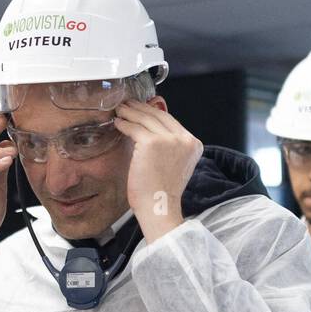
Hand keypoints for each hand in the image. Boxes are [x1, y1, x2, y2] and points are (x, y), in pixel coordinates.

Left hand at [112, 100, 201, 241]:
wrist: (159, 207)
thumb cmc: (161, 192)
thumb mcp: (174, 164)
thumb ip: (170, 147)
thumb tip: (151, 130)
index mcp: (193, 144)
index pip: (171, 121)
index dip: (154, 112)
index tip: (142, 108)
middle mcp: (184, 139)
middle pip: (159, 116)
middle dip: (141, 108)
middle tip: (128, 104)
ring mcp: (169, 140)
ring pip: (146, 119)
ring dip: (131, 113)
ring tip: (120, 110)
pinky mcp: (152, 143)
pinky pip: (134, 128)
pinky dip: (125, 124)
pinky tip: (118, 122)